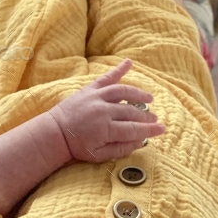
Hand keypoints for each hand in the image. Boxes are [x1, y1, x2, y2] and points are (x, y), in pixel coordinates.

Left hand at [49, 59, 165, 162]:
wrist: (55, 133)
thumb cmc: (77, 146)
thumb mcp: (99, 155)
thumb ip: (120, 149)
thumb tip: (140, 142)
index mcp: (106, 129)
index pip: (134, 128)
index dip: (149, 130)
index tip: (162, 129)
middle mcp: (103, 110)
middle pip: (131, 111)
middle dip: (145, 116)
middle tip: (154, 119)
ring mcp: (97, 97)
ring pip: (123, 92)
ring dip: (138, 94)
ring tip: (149, 98)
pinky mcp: (90, 89)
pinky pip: (107, 77)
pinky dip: (118, 69)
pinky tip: (129, 62)